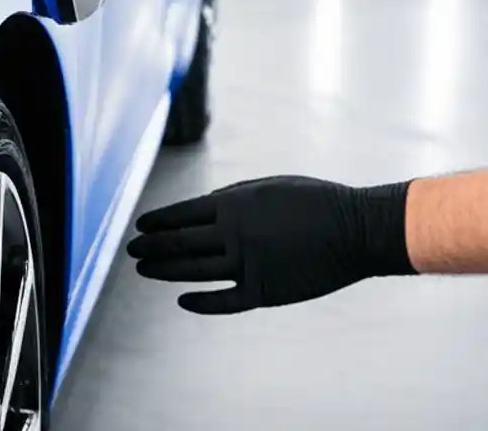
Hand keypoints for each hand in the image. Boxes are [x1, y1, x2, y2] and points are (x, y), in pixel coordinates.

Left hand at [126, 176, 413, 313]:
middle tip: (131, 251)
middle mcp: (236, 234)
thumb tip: (202, 206)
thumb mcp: (270, 185)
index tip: (139, 227)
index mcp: (235, 204)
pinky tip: (183, 300)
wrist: (356, 230)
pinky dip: (201, 302)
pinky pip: (224, 301)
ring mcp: (249, 264)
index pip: (182, 215)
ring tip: (144, 270)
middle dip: (151, 247)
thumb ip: (233, 195)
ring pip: (194, 271)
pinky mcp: (265, 291)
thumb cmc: (315, 200)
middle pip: (180, 243)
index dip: (157, 221)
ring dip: (164, 271)